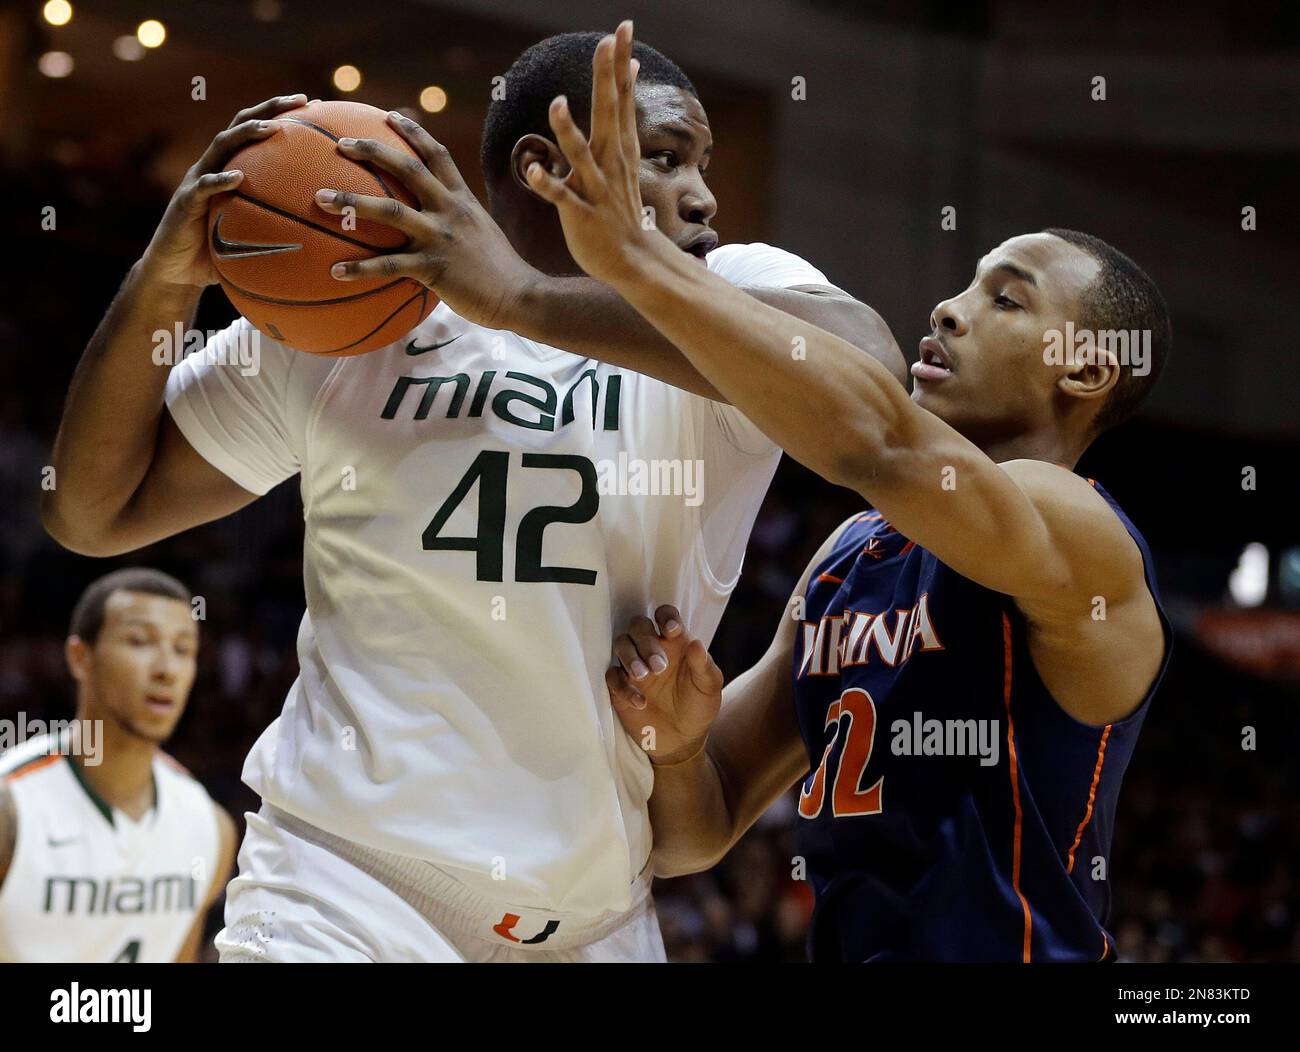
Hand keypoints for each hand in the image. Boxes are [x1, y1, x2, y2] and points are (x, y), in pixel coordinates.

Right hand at [139, 94, 312, 289]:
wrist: (177, 272)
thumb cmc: (220, 255)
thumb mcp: (257, 238)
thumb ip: (284, 229)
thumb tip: (330, 238)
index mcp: (231, 168)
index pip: (258, 132)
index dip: (282, 114)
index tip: (314, 104)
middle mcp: (214, 166)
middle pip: (241, 125)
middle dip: (270, 108)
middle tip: (301, 100)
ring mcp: (198, 180)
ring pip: (222, 145)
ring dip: (247, 133)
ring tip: (273, 129)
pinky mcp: (185, 201)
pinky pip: (203, 187)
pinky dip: (220, 180)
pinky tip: (237, 177)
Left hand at [316, 112, 539, 330]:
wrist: (521, 296)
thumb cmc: (501, 272)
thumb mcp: (482, 234)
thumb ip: (459, 221)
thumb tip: (434, 223)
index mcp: (462, 200)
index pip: (437, 154)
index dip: (413, 132)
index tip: (389, 115)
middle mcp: (450, 211)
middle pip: (408, 168)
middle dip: (373, 151)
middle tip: (341, 143)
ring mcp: (440, 237)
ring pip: (390, 211)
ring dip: (351, 201)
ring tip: (319, 198)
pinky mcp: (433, 268)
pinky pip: (389, 266)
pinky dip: (360, 268)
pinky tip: (334, 271)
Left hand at [525, 21, 675, 286]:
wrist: (634, 261)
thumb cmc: (621, 208)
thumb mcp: (624, 158)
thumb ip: (621, 118)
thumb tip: (629, 75)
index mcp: (620, 148)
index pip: (622, 98)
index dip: (621, 63)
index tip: (625, 27)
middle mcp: (611, 163)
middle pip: (609, 114)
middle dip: (607, 78)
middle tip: (608, 41)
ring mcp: (597, 189)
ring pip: (581, 156)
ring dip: (569, 131)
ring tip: (556, 103)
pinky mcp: (581, 215)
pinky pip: (561, 198)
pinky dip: (547, 186)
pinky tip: (532, 173)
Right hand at [606, 605, 722, 765]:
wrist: (682, 740)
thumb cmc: (698, 706)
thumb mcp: (708, 687)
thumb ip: (704, 666)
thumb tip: (696, 643)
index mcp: (674, 642)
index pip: (665, 616)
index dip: (665, 616)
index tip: (671, 630)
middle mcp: (651, 648)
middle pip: (638, 626)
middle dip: (646, 641)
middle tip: (659, 667)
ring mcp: (633, 666)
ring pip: (621, 644)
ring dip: (630, 657)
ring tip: (643, 676)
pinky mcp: (619, 687)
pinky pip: (612, 676)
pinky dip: (623, 686)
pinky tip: (640, 702)